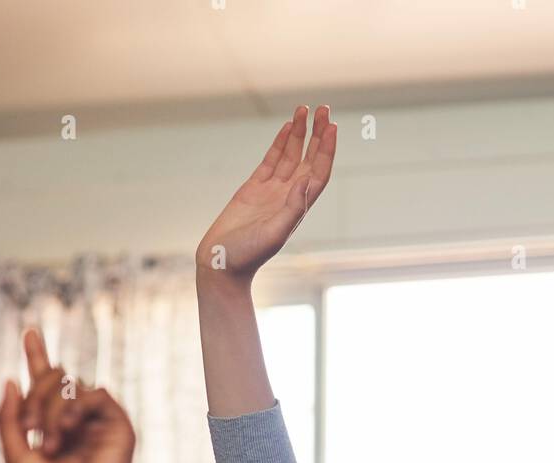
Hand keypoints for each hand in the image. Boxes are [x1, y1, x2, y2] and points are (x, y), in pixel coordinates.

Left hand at [0, 328, 133, 462]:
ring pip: (70, 385)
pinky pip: (96, 393)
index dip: (37, 357)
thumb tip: (11, 379)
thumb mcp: (15, 456)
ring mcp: (98, 423)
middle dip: (34, 398)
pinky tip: (66, 429)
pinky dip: (75, 407)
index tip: (30, 332)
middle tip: (29, 431)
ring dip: (51, 409)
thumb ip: (9, 418)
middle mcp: (77, 421)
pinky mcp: (118, 427)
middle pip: (53, 380)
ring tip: (49, 443)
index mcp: (54, 427)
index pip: (46, 385)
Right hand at [196, 104, 336, 286]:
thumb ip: (292, 209)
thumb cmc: (248, 255)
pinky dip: (280, 143)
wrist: (222, 263)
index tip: (331, 127)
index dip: (327, 150)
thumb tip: (307, 181)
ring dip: (299, 133)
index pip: (318, 172)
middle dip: (317, 134)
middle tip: (323, 109)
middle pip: (308, 159)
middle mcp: (288, 197)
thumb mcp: (274, 233)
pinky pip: (271, 161)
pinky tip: (286, 127)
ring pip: (290, 155)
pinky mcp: (253, 188)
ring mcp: (271, 191)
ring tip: (305, 109)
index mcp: (297, 207)